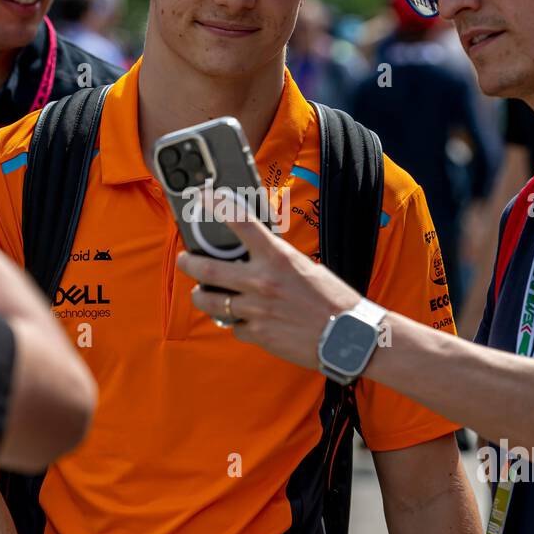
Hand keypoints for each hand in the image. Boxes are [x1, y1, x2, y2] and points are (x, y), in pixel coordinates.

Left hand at [176, 197, 363, 370]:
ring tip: (204, 294)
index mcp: (277, 257)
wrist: (348, 336)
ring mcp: (256, 309)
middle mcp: (261, 281)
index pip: (241, 223)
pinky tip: (248, 320)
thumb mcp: (303, 267)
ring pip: (210, 302)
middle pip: (207, 269)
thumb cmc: (331, 299)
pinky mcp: (257, 333)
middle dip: (188, 264)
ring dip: (203, 297)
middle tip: (185, 260)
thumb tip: (252, 257)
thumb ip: (275, 261)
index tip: (203, 198)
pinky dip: (237, 323)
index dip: (218, 206)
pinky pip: (234, 326)